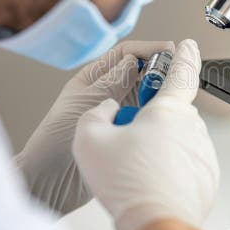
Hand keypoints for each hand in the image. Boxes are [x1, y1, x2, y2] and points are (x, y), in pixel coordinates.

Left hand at [14, 40, 174, 215]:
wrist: (50, 181)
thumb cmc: (55, 141)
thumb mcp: (84, 104)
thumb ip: (111, 82)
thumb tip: (134, 59)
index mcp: (95, 77)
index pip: (127, 53)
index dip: (149, 49)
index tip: (170, 50)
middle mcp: (111, 92)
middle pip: (143, 72)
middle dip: (161, 71)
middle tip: (179, 75)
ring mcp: (121, 113)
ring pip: (150, 96)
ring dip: (162, 94)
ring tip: (176, 96)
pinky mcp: (130, 134)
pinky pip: (150, 119)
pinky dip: (160, 116)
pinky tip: (169, 118)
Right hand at [73, 39, 219, 229]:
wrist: (157, 227)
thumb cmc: (128, 184)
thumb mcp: (90, 138)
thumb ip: (96, 112)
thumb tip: (107, 108)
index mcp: (169, 108)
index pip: (182, 69)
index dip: (182, 54)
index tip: (185, 45)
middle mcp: (192, 126)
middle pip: (170, 111)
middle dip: (151, 119)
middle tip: (127, 138)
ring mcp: (203, 152)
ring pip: (177, 139)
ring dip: (159, 146)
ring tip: (135, 170)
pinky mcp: (207, 176)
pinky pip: (186, 163)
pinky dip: (170, 169)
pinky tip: (149, 184)